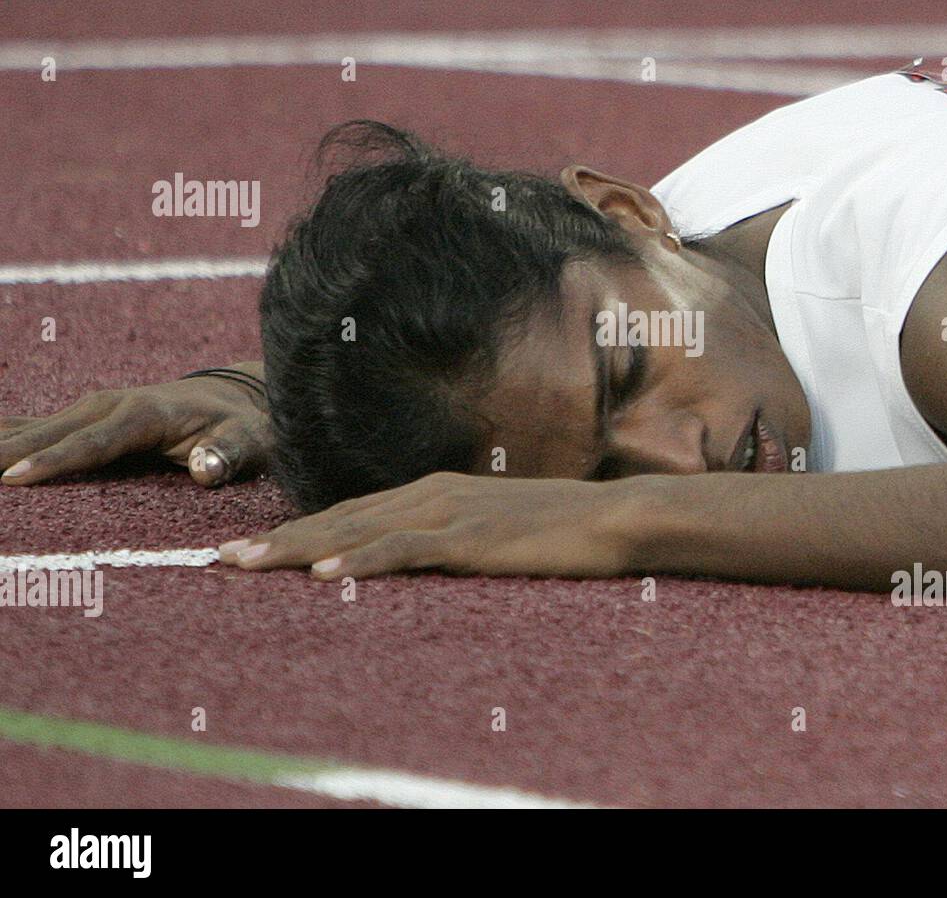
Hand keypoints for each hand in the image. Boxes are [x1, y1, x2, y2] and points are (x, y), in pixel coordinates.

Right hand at [1, 374, 270, 487]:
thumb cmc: (247, 427)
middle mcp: (107, 406)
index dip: (54, 461)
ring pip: (23, 428)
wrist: (241, 399)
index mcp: (143, 414)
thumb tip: (205, 467)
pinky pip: (26, 429)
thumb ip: (230, 454)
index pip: (93, 443)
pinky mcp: (79, 419)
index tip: (13, 477)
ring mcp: (88, 409)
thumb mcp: (252, 442)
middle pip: (42, 433)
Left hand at [218, 471, 638, 579]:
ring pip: (356, 529)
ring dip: (297, 548)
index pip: (351, 511)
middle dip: (277, 540)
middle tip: (219, 560)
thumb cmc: (557, 526)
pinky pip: (404, 549)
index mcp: (432, 490)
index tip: (253, 548)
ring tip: (247, 566)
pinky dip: (361, 559)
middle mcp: (429, 493)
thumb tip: (422, 551)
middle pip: (338, 517)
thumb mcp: (492, 526)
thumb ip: (451, 532)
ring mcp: (447, 512)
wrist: (610, 517)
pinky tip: (325, 573)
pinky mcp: (468, 536)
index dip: (298, 529)